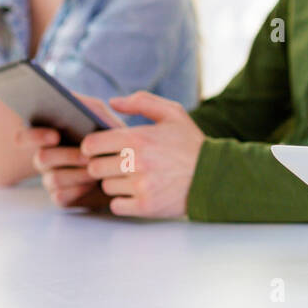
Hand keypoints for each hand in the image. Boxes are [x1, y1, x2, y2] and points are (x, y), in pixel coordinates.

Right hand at [17, 92, 124, 208]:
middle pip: (41, 159)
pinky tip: (91, 184)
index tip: (55, 136)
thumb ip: (90, 107)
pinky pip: (60, 197)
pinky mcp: (61, 196)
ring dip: (76, 174)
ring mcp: (50, 177)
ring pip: (52, 179)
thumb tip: (74, 102)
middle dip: (66, 157)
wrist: (126, 164)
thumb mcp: (102, 116)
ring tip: (95, 171)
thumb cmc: (109, 134)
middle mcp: (45, 157)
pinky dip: (78, 190)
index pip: (24, 136)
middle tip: (87, 156)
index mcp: (48, 135)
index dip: (35, 136)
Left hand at [78, 92, 203, 218]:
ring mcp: (140, 186)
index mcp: (138, 137)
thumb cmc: (191, 143)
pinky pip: (116, 206)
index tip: (100, 149)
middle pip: (95, 168)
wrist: (215, 175)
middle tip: (117, 164)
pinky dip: (124, 201)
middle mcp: (136, 162)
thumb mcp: (173, 113)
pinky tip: (138, 192)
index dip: (92, 147)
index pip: (92, 144)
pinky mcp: (145, 206)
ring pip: (106, 186)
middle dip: (103, 165)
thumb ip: (141, 102)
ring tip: (134, 177)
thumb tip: (113, 103)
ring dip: (116, 183)